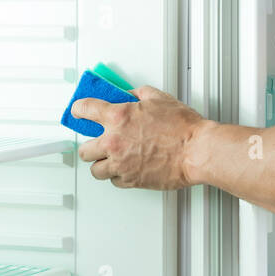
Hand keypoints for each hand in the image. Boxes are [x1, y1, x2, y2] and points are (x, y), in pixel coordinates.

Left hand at [73, 85, 206, 189]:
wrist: (196, 151)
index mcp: (118, 117)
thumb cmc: (182, 128)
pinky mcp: (131, 180)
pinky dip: (117, 176)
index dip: (79, 110)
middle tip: (97, 143)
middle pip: (83, 149)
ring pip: (95, 170)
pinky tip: (125, 168)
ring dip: (101, 164)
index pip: (84, 110)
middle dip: (89, 145)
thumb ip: (139, 95)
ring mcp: (120, 163)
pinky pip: (114, 181)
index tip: (78, 111)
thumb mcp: (159, 99)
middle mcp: (114, 142)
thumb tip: (130, 95)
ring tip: (110, 160)